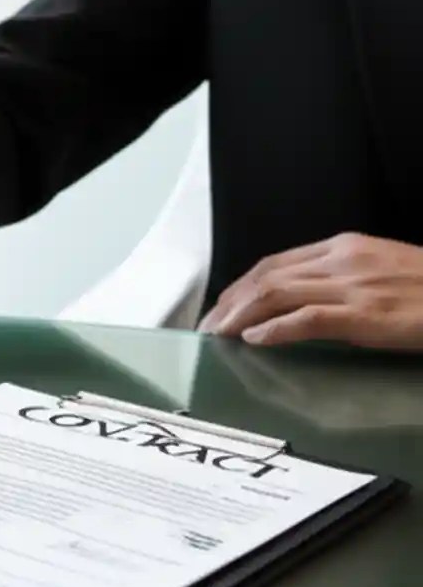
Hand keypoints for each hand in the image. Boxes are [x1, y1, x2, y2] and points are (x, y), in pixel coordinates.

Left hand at [199, 232, 422, 350]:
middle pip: (266, 276)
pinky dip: (273, 329)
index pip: (274, 263)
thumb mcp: (378, 271)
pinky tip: (254, 339)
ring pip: (276, 294)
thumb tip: (296, 298)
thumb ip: (339, 277)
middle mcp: (342, 260)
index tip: (221, 306)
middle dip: (230, 302)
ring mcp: (353, 286)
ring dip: (239, 316)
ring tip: (219, 335)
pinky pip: (306, 319)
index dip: (240, 286)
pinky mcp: (365, 314)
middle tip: (208, 326)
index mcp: (344, 247)